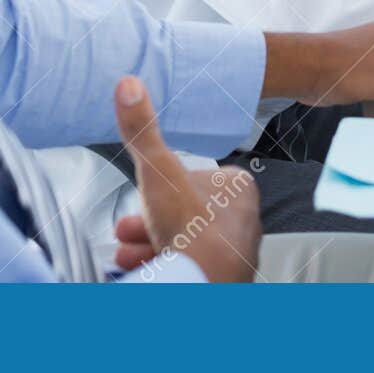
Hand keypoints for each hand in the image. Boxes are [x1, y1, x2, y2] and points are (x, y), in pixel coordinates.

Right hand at [112, 76, 259, 281]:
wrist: (200, 287)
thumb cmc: (191, 230)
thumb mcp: (158, 170)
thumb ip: (143, 131)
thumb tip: (129, 87)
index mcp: (239, 190)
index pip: (197, 179)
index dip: (163, 188)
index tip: (143, 196)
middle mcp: (244, 224)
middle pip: (187, 214)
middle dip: (151, 222)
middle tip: (129, 229)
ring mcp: (235, 258)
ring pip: (188, 245)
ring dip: (153, 247)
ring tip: (130, 255)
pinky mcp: (223, 285)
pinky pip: (192, 272)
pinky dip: (166, 271)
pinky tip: (146, 273)